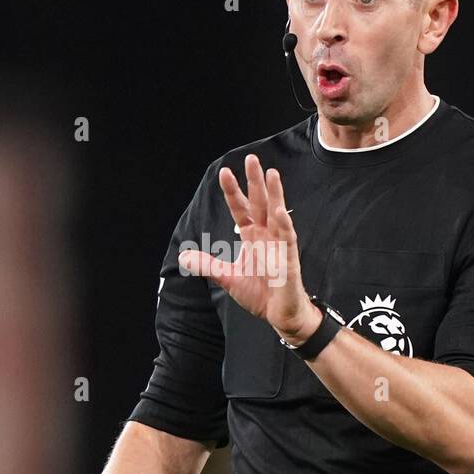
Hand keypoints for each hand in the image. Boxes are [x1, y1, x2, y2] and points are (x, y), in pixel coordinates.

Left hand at [178, 154, 319, 342]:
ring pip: (277, 213)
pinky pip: (286, 238)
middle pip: (260, 203)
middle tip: (252, 159)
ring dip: (274, 194)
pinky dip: (283, 224)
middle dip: (255, 182)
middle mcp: (266, 235)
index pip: (241, 209)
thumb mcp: (228, 277)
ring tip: (271, 173)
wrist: (279, 314)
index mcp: (252, 236)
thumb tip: (184, 256)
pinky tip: (277, 211)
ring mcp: (279, 244)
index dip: (233, 192)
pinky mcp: (289, 258)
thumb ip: (209, 265)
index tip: (225, 173)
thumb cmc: (260, 293)